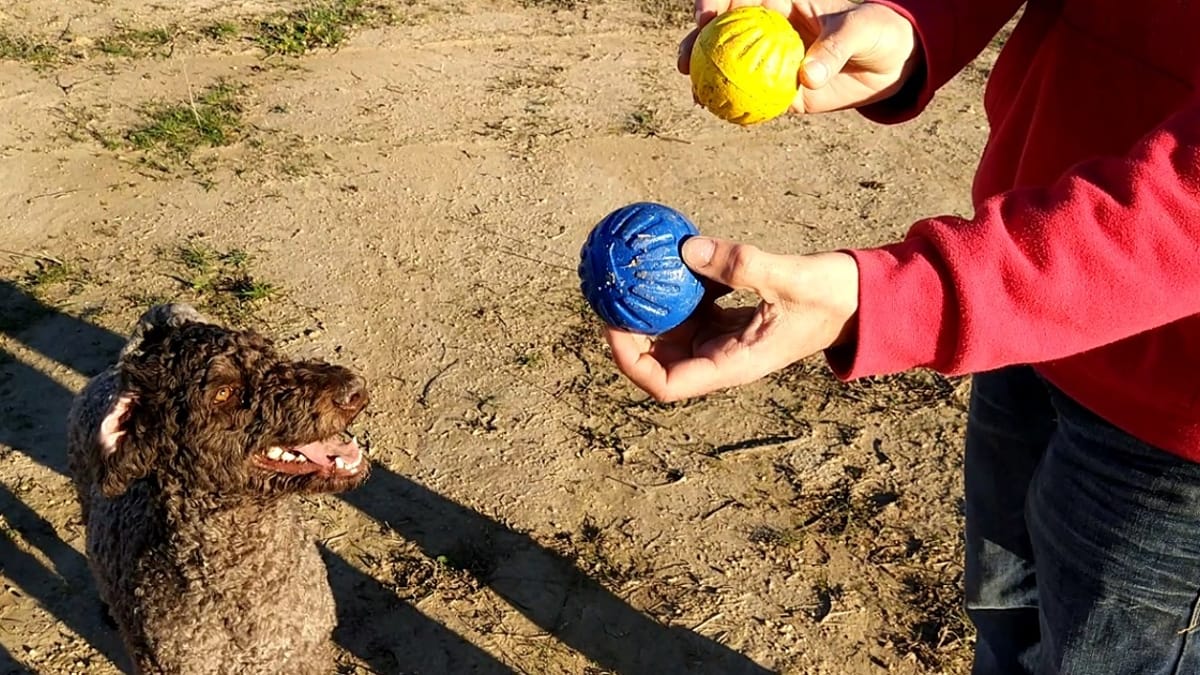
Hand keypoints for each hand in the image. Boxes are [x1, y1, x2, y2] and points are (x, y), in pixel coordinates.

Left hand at [603, 237, 859, 401]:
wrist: (863, 300)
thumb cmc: (832, 296)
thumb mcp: (788, 277)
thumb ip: (740, 264)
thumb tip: (686, 250)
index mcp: (733, 365)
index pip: (666, 384)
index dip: (632, 361)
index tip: (614, 324)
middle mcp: (723, 359)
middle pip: (660, 362)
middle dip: (631, 334)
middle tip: (611, 293)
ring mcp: (726, 342)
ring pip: (673, 336)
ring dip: (651, 311)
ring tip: (628, 276)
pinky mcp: (732, 323)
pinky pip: (692, 313)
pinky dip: (676, 293)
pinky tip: (669, 261)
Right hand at [678, 0, 921, 113]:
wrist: (892, 62)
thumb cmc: (876, 30)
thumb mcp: (860, 30)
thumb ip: (833, 48)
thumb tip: (807, 76)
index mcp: (781, 2)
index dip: (715, 4)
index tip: (705, 19)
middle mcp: (768, 30)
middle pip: (723, 34)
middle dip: (696, 45)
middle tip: (685, 62)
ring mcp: (770, 61)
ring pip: (731, 68)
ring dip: (708, 80)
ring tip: (696, 95)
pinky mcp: (780, 90)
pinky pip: (754, 99)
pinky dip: (737, 107)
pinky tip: (723, 115)